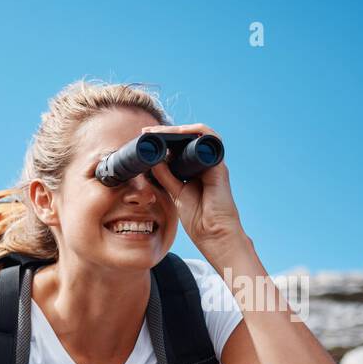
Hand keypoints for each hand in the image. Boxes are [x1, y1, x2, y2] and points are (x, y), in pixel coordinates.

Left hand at [142, 123, 246, 257]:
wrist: (213, 233)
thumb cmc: (198, 218)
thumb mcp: (176, 193)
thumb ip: (166, 177)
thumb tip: (152, 162)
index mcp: (193, 170)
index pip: (178, 149)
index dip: (163, 141)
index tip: (144, 139)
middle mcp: (204, 163)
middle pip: (186, 139)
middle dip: (166, 133)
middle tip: (147, 132)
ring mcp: (213, 162)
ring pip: (197, 135)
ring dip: (178, 129)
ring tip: (159, 131)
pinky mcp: (219, 164)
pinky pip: (211, 139)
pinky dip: (196, 131)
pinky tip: (180, 132)